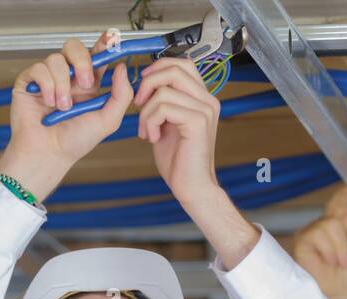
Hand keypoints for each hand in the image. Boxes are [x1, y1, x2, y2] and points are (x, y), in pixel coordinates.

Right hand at [0, 31, 133, 199]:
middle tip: (85, 83)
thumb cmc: (75, 142)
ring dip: (62, 85)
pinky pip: (39, 68)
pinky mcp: (30, 81)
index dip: (103, 43)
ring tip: (62, 107)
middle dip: (82, 61)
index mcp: (88, 84)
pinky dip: (46, 85)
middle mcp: (68, 78)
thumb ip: (120, 95)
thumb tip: (122, 67)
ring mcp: (48, 78)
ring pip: (56, 59)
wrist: (48, 154)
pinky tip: (48, 103)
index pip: (96, 55)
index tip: (111, 39)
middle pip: (74, 47)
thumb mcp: (107, 121)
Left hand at [133, 57, 221, 204]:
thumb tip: (147, 82)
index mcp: (201, 98)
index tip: (143, 86)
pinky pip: (163, 107)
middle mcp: (207, 100)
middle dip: (148, 84)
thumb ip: (163, 101)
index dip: (158, 68)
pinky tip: (153, 138)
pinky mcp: (198, 121)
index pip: (182, 64)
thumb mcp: (167, 122)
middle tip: (138, 105)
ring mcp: (205, 110)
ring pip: (164, 90)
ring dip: (146, 111)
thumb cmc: (179, 160)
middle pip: (173, 69)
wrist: (191, 186)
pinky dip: (150, 122)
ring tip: (146, 130)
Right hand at [291, 185, 346, 298]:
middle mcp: (330, 222)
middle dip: (346, 215)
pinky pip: (319, 234)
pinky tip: (329, 261)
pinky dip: (330, 251)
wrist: (341, 292)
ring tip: (342, 262)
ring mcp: (315, 230)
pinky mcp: (304, 239)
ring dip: (341, 247)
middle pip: (338, 202)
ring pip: (331, 223)